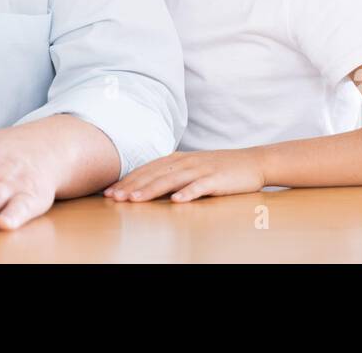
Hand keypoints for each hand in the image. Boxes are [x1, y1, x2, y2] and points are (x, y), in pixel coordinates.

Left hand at [104, 149, 266, 202]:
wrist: (252, 162)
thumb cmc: (218, 168)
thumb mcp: (191, 167)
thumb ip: (170, 173)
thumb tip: (144, 183)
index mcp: (177, 159)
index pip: (147, 169)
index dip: (127, 180)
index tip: (109, 192)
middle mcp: (185, 162)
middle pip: (154, 174)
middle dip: (131, 186)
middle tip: (113, 197)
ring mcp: (201, 169)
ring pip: (171, 180)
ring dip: (151, 189)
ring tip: (134, 199)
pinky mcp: (216, 179)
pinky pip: (200, 187)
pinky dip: (187, 193)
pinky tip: (176, 202)